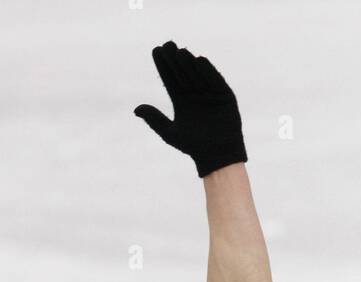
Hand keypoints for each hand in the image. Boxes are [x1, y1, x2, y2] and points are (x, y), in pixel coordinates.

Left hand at [134, 40, 247, 177]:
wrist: (217, 158)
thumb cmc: (193, 148)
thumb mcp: (170, 133)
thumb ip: (154, 119)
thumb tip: (135, 109)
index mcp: (181, 101)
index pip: (170, 79)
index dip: (163, 66)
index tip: (156, 51)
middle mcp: (195, 94)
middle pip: (183, 73)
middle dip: (175, 60)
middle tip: (167, 45)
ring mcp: (210, 94)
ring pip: (197, 74)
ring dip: (189, 63)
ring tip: (180, 52)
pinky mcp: (225, 95)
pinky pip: (215, 80)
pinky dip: (209, 71)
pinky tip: (200, 60)